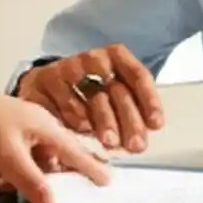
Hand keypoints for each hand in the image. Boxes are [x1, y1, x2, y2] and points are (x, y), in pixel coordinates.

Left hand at [0, 78, 109, 202]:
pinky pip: (24, 157)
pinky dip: (25, 171)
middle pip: (59, 155)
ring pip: (40, 158)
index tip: (106, 180)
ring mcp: (20, 130)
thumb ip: (31, 181)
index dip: (91, 167)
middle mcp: (36, 125)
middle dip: (67, 174)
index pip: (75, 150)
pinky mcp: (5, 137)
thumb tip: (50, 201)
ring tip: (41, 194)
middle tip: (77, 193)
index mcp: (45, 125)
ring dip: (41, 175)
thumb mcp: (8, 156)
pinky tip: (18, 182)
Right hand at [18, 44, 161, 151]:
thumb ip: (129, 110)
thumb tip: (150, 129)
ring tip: (111, 143)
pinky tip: (83, 131)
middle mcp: (93, 58)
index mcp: (116, 57)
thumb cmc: (87, 93)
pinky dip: (77, 118)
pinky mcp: (47, 79)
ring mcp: (68, 67)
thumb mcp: (111, 96)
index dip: (149, 100)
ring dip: (105, 122)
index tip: (156, 124)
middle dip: (129, 120)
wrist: (45, 86)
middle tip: (135, 145)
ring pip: (93, 97)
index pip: (138, 75)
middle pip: (117, 89)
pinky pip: (66, 101)